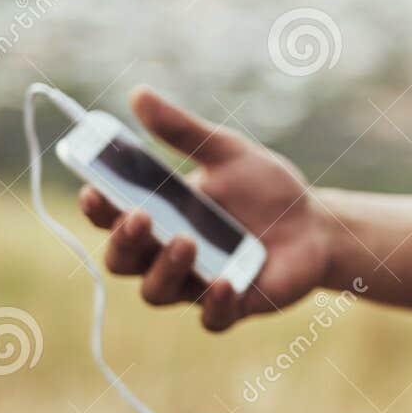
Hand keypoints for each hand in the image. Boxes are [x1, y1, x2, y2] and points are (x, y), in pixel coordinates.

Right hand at [78, 87, 333, 331]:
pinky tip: (226, 281)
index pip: (111, 218)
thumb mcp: (229, 153)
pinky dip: (215, 303)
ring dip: (164, 270)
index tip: (94, 189)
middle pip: (122, 261)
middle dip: (124, 241)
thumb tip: (139, 94)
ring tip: (186, 241)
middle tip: (142, 216)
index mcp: (158, 217)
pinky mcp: (234, 306)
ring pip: (157, 293)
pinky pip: (213, 318)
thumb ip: (185, 131)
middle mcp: (167, 255)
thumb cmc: (266, 190)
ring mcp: (198, 284)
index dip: (97, 209)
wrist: (317, 224)